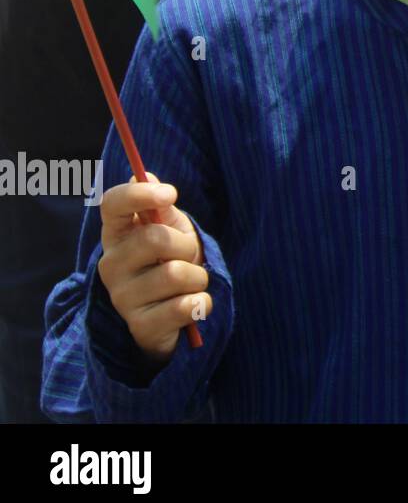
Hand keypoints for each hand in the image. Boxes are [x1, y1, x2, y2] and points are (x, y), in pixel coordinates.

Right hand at [97, 171, 208, 366]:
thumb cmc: (171, 261)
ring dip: (198, 277)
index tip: (170, 194)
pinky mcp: (141, 327)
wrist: (171, 315)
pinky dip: (201, 302)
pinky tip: (193, 304)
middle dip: (186, 245)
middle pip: (154, 238)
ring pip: (175, 274)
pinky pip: (185, 306)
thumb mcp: (170, 229)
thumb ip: (159, 206)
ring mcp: (122, 298)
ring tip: (190, 283)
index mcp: (117, 234)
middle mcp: (111, 265)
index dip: (139, 194)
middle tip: (187, 256)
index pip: (112, 205)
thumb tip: (145, 175)